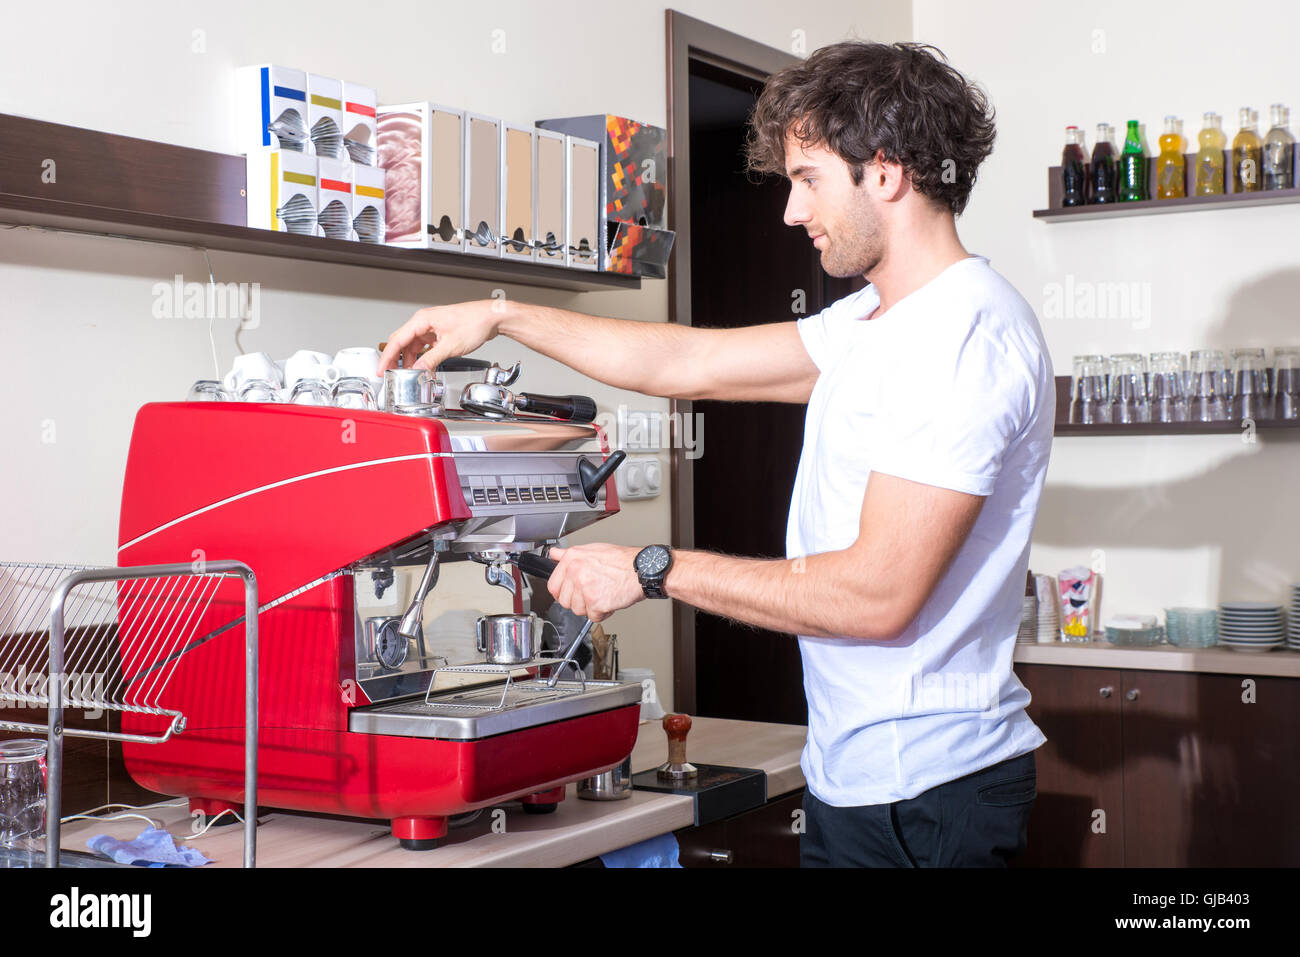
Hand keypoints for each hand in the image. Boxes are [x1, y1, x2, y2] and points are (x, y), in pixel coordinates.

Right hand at [378, 300, 506, 372]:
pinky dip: (421, 357)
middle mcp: (424, 322)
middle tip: (390, 374)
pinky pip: (423, 346)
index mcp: (422, 320)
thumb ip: (431, 360)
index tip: (381, 369)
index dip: (387, 357)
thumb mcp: (450, 346)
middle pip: (401, 343)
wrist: (490, 318)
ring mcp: (431, 327)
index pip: (397, 341)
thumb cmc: (474, 323)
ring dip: (410, 360)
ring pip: (412, 345)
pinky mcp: (438, 332)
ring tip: (408, 374)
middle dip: (395, 359)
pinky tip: (422, 366)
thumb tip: (417, 370)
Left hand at [546, 544, 643, 622]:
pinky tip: (609, 601)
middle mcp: (575, 572)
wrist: (641, 568)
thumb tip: (554, 554)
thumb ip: (569, 554)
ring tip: (603, 595)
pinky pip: (593, 617)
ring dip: (590, 607)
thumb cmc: (621, 560)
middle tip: (592, 594)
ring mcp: (585, 588)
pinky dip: (602, 613)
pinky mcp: (596, 603)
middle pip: (565, 601)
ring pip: (578, 610)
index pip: (553, 585)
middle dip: (578, 601)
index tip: (569, 594)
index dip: (562, 593)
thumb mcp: (592, 549)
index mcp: (572, 559)